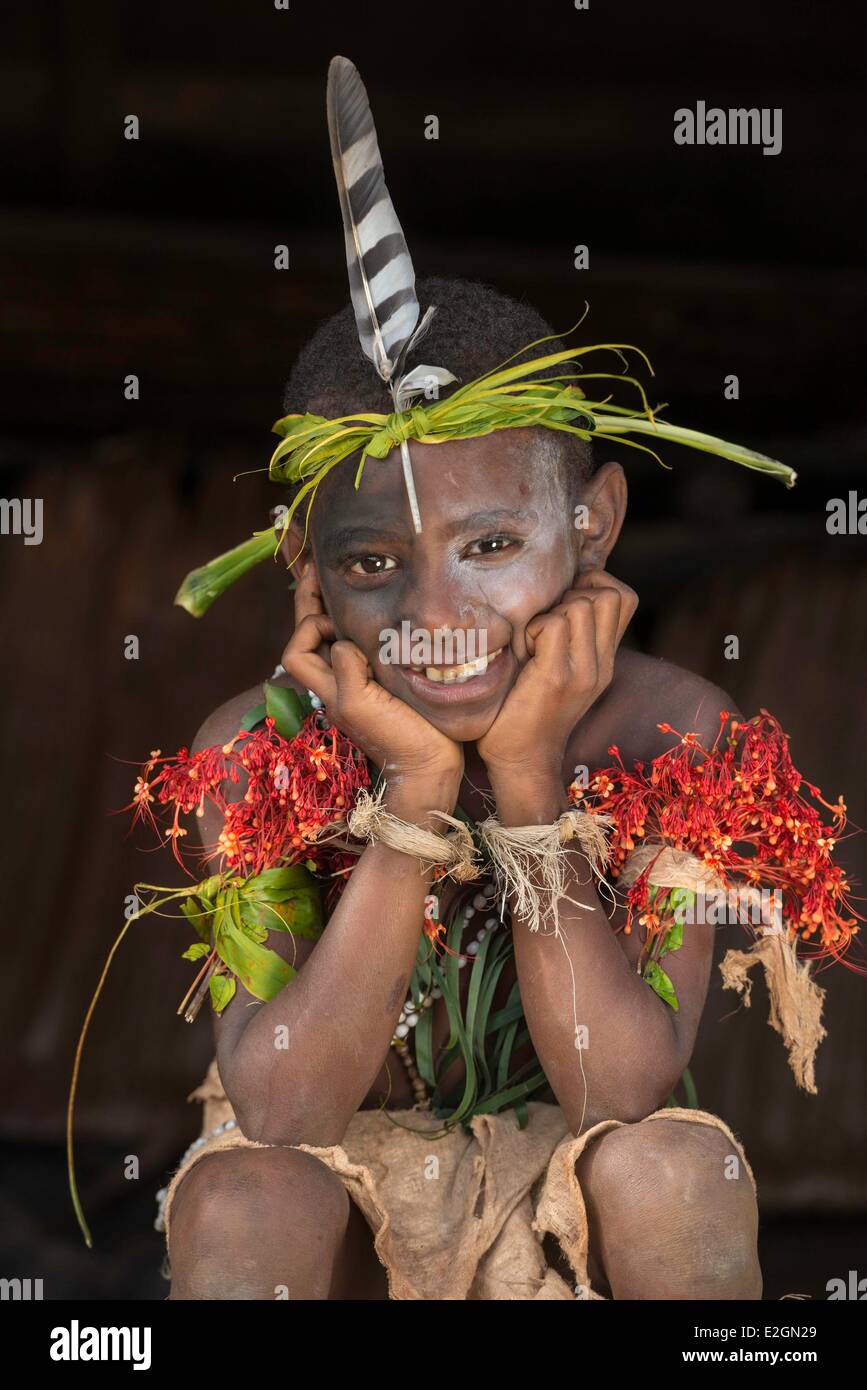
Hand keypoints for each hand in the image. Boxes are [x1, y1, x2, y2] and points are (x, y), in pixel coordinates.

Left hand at [282, 569, 462, 817]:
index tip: (334, 616)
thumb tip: (342, 642)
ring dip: (337, 613)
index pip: (297, 648)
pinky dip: (363, 631)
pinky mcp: (384, 687)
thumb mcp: (360, 703)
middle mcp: (339, 684)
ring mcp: (361, 685)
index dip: (307, 625)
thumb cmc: (395, 738)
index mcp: (329, 687)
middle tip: (318, 568)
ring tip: (347, 584)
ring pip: (336, 642)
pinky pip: (363, 651)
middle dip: (311, 602)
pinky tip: (379, 616)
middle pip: (312, 637)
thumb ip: (345, 669)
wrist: (428, 768)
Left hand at [477, 569, 636, 793]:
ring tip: (532, 641)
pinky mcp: (557, 678)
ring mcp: (583, 671)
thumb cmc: (525, 710)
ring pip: (582, 604)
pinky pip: (554, 625)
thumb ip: (567, 637)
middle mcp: (601, 664)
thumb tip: (554, 591)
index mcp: (603, 659)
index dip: (594, 583)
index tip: (562, 602)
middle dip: (573, 592)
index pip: (624, 597)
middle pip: (610, 594)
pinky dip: (532, 629)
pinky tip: (522, 653)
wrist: (520, 761)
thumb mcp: (558, 669)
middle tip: (546, 622)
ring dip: (550, 613)